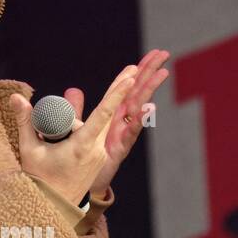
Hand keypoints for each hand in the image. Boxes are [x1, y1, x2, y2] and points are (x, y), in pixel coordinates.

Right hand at [9, 67, 140, 206]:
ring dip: (76, 127)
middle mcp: (96, 150)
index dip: (117, 94)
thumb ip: (24, 121)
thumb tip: (16, 97)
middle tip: (123, 76)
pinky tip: (65, 149)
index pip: (102, 114)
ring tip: (57, 148)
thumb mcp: (29, 149)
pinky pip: (94, 137)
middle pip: (99, 116)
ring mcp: (100, 156)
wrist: (52, 208)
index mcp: (81, 146)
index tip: (130, 79)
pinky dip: (81, 134)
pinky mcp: (100, 159)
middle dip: (106, 99)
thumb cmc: (39, 179)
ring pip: (93, 128)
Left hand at [65, 49, 169, 196]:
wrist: (80, 183)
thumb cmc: (81, 156)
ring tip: (162, 73)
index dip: (136, 71)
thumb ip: (75, 109)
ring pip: (138, 107)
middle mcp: (120, 122)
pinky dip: (139, 120)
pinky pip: (130, 132)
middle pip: (137, 92)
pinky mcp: (119, 149)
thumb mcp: (75, 128)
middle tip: (164, 54)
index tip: (149, 55)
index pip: (125, 88)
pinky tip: (147, 108)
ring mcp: (122, 134)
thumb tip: (73, 90)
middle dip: (150, 73)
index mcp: (111, 114)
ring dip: (149, 90)